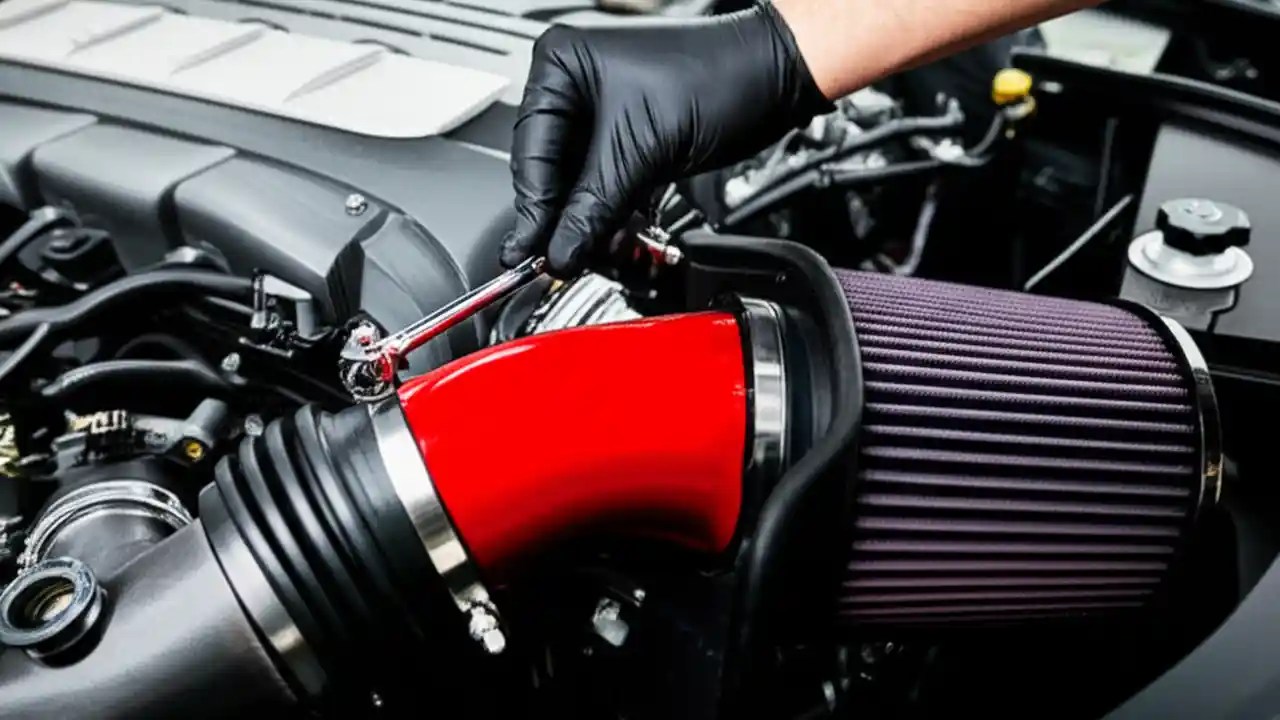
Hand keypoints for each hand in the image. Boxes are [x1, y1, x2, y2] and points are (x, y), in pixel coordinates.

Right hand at [501, 2, 831, 276]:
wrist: (774, 77)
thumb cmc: (717, 75)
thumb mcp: (640, 150)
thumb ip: (593, 208)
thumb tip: (559, 251)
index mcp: (562, 68)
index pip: (531, 154)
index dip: (534, 210)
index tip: (530, 252)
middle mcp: (576, 89)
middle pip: (554, 176)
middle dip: (565, 222)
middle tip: (562, 262)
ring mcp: (604, 118)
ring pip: (581, 189)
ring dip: (591, 226)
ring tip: (596, 255)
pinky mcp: (632, 144)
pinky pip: (608, 190)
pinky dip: (614, 218)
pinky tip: (617, 239)